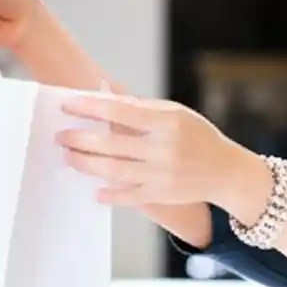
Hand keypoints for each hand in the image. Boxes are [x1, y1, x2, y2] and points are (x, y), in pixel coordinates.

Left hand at [56, 93, 238, 206]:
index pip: (119, 110)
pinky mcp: (161, 194)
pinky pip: (129, 196)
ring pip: (114, 170)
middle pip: (111, 143)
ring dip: (86, 164)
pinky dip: (110, 194)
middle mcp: (163, 147)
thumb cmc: (197, 136)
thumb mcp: (174, 113)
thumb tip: (103, 90)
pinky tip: (94, 190)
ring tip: (68, 157)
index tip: (68, 105)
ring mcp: (162, 173)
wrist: (226, 171)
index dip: (90, 107)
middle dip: (80, 139)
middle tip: (60, 136)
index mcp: (166, 121)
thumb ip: (139, 105)